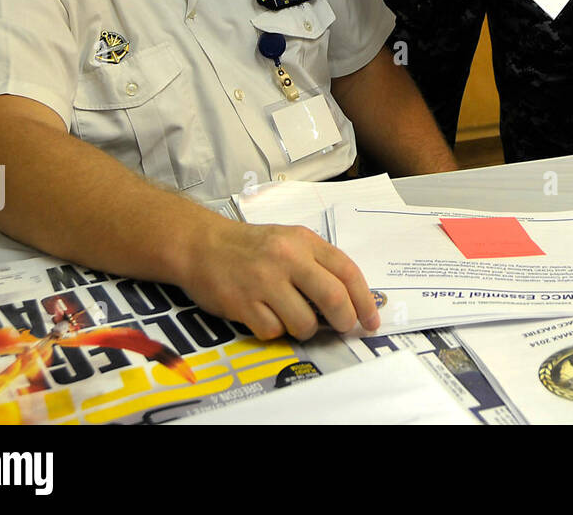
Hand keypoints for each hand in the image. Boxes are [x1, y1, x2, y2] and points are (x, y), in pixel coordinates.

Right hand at [181, 219, 380, 340]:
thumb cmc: (251, 246)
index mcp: (304, 241)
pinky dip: (274, 330)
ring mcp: (264, 281)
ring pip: (304, 322)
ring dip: (305, 328)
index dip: (365, 299)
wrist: (201, 245)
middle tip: (344, 328)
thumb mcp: (290, 241)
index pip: (347, 271)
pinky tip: (264, 315)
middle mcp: (287, 258)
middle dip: (345, 320)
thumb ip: (317, 264)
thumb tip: (349, 300)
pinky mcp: (243, 303)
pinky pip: (273, 331)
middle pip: (333, 297)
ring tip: (291, 316)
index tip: (371, 320)